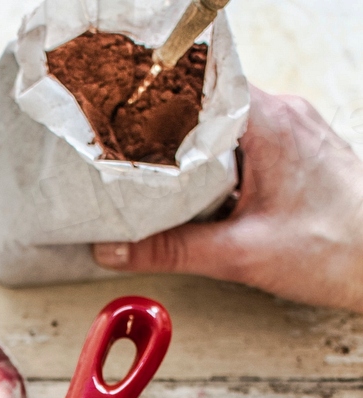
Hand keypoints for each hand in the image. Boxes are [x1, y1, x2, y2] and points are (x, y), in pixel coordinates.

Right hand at [92, 86, 362, 311]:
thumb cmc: (337, 251)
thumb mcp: (240, 255)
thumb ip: (172, 250)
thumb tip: (116, 249)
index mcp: (269, 122)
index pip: (198, 86)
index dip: (154, 101)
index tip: (121, 120)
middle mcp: (282, 116)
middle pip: (204, 108)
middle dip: (163, 133)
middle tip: (126, 158)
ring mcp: (291, 133)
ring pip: (222, 130)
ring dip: (190, 155)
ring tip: (156, 180)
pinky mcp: (295, 155)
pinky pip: (243, 148)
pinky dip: (216, 168)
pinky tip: (200, 195)